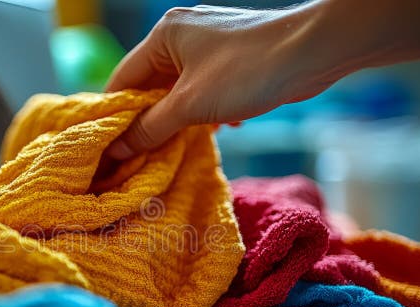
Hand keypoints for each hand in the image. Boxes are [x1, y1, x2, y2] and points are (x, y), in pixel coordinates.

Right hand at [104, 4, 346, 158]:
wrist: (314, 53)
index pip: (123, 79)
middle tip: (137, 158)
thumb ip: (150, 128)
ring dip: (176, 122)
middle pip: (149, 87)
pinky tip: (217, 131)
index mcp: (163, 36)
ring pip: (177, 93)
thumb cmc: (249, 70)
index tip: (106, 149)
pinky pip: (203, 92)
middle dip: (147, 122)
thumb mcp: (191, 104)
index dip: (113, 116)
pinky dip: (203, 114)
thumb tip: (116, 148)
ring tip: (171, 153)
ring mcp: (208, 49)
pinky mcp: (231, 63)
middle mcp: (182, 38)